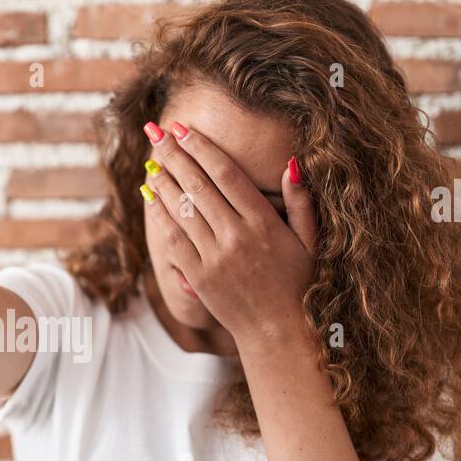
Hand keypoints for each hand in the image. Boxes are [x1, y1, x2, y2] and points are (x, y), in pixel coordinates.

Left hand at [141, 121, 317, 340]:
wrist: (277, 331)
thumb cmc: (297, 283)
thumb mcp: (310, 240)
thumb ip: (301, 202)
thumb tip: (293, 163)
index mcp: (262, 222)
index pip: (225, 174)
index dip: (201, 147)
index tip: (183, 128)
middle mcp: (235, 236)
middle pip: (197, 184)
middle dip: (174, 154)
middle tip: (156, 131)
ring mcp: (214, 257)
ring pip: (181, 209)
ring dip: (162, 180)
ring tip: (151, 158)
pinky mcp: (198, 276)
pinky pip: (173, 239)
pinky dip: (159, 215)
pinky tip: (149, 196)